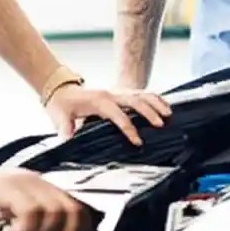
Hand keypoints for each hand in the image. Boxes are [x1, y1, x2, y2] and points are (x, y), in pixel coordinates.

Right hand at [0, 163, 94, 230]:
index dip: (81, 227)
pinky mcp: (5, 187)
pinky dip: (25, 227)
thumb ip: (36, 219)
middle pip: (69, 209)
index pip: (76, 205)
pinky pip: (29, 209)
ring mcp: (20, 182)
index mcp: (40, 186)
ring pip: (53, 209)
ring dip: (42, 230)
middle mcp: (35, 181)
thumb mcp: (11, 212)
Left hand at [45, 85, 171, 145]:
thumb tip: (67, 139)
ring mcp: (117, 92)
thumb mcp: (59, 116)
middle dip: (149, 112)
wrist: (61, 89)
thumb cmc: (62, 104)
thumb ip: (65, 128)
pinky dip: (154, 98)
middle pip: (135, 100)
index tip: (138, 141)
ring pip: (141, 94)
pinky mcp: (120, 93)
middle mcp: (111, 94)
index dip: (128, 128)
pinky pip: (141, 93)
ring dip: (156, 102)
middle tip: (161, 124)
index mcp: (99, 101)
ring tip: (169, 113)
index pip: (118, 115)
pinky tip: (165, 106)